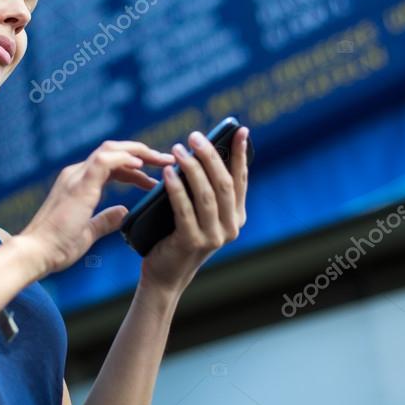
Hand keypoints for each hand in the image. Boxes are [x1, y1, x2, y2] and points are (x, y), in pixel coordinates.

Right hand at [18, 140, 175, 274]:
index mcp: (78, 184)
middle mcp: (76, 174)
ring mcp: (76, 177)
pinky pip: (104, 161)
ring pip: (111, 149)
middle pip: (114, 151)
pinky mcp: (78, 185)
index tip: (155, 178)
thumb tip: (123, 211)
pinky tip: (142, 165)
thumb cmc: (57, 248)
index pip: (112, 166)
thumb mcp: (87, 232)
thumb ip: (105, 219)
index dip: (135, 170)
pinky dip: (125, 159)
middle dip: (142, 154)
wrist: (36, 254)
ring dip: (139, 152)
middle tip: (167, 160)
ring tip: (162, 159)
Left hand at [139, 127, 249, 295]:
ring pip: (206, 195)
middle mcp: (230, 227)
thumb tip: (201, 151)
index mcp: (236, 216)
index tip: (239, 130)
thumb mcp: (197, 211)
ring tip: (178, 149)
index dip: (239, 154)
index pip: (240, 179)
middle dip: (210, 156)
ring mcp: (213, 237)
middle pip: (223, 183)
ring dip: (192, 168)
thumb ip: (205, 189)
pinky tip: (167, 173)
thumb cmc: (177, 235)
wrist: (165, 274)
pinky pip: (184, 210)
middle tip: (194, 136)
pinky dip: (176, 189)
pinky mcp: (192, 242)